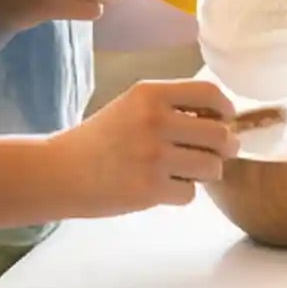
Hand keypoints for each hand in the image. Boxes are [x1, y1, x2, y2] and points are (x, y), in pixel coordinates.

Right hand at [51, 80, 238, 217]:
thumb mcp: (133, 107)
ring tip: (181, 171)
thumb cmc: (103, 139)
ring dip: (204, 173)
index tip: (226, 121)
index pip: (211, 94)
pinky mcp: (149, 188)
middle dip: (225, 149)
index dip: (227, 110)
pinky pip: (191, 193)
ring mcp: (153, 156)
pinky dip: (180, 194)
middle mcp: (153, 121)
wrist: (59, 171)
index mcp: (150, 94)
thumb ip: (175, 108)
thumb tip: (227, 122)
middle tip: (213, 154)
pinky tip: (158, 187)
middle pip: (221, 136)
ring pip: (212, 168)